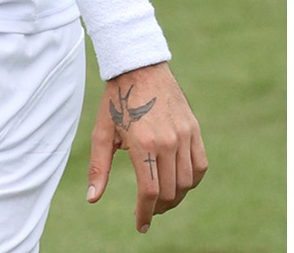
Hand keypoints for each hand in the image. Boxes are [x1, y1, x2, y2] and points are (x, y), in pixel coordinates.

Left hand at [85, 62, 207, 232]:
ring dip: (176, 197)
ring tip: (163, 200)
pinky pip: (200, 164)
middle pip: (171, 191)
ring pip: (187, 181)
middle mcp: (168, 142)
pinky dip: (193, 179)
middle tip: (148, 211)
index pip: (150, 192)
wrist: (140, 67)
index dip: (145, 214)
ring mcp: (184, 135)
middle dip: (159, 208)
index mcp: (144, 145)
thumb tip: (93, 198)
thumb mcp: (102, 133)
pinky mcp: (193, 128)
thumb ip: (99, 168)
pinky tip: (181, 183)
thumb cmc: (117, 101)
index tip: (141, 225)